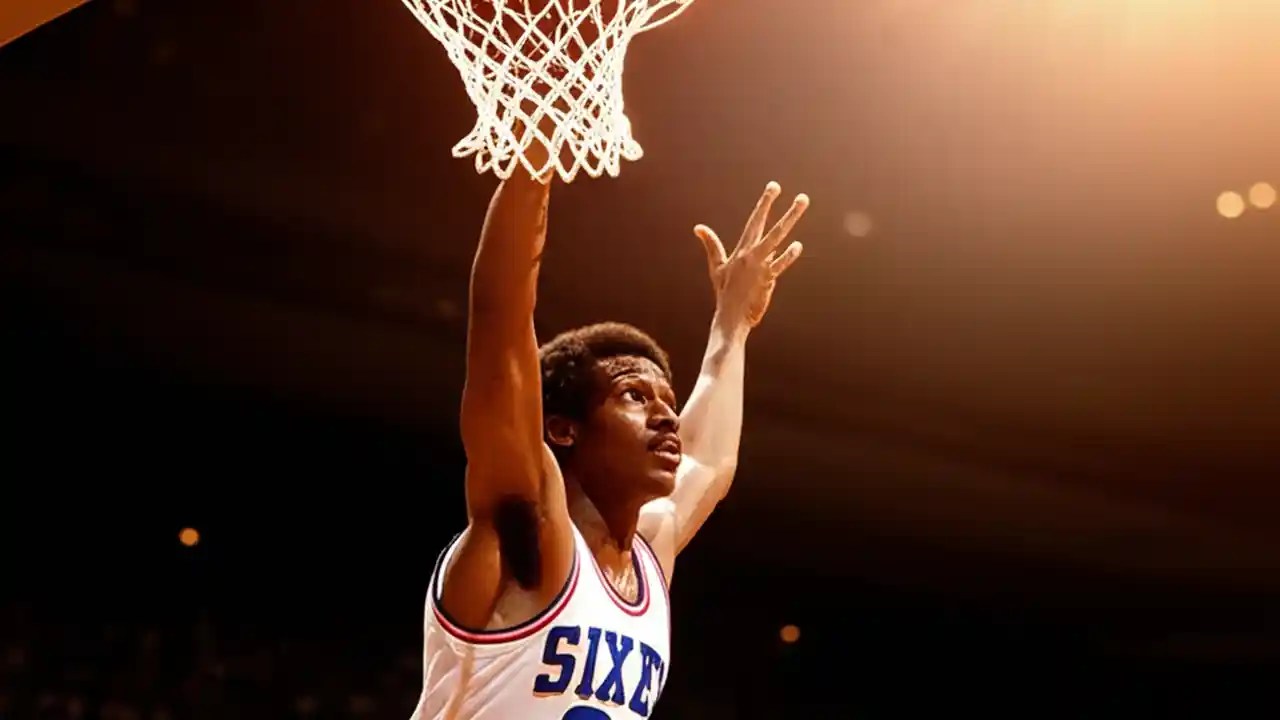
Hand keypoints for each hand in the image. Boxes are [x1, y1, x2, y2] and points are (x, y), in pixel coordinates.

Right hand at [695, 181, 808, 336]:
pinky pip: (779, 265)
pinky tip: (797, 246)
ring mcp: (759, 266)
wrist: (730, 317)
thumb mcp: (716, 267)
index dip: (764, 203)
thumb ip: (711, 245)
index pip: (755, 221)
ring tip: (802, 202)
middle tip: (786, 189)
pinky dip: (788, 256)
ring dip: (790, 219)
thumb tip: (698, 228)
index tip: (774, 187)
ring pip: (776, 238)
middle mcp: (751, 255)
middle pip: (766, 225)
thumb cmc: (724, 293)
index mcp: (741, 250)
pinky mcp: (767, 280)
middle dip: (774, 205)